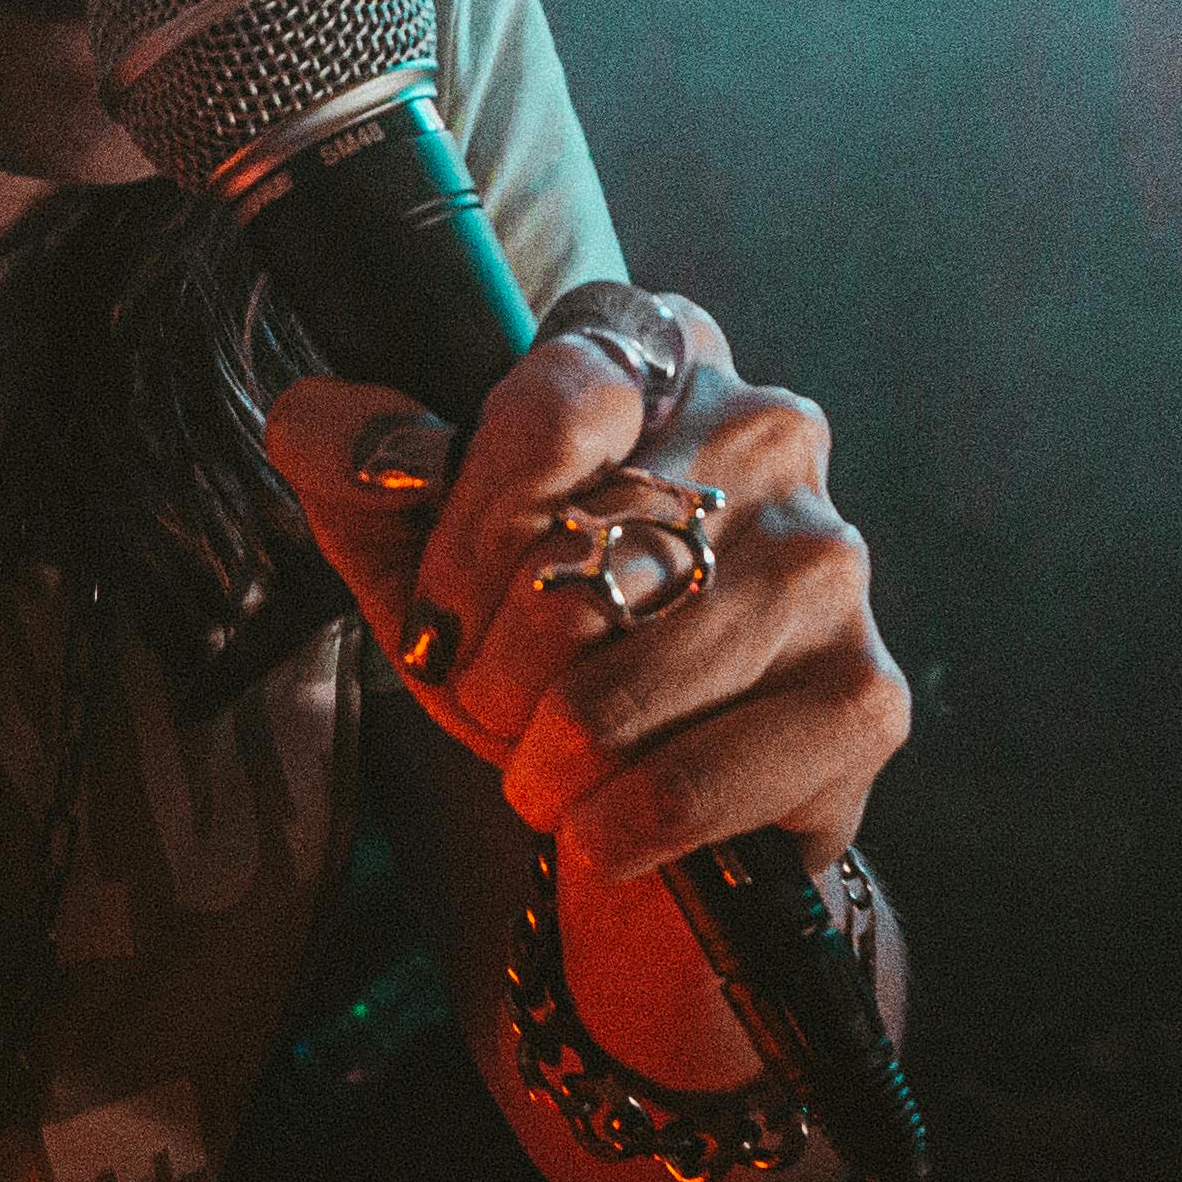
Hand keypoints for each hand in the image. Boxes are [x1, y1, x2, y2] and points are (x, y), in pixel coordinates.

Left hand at [260, 287, 910, 899]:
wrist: (642, 800)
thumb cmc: (529, 647)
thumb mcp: (415, 545)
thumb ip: (354, 463)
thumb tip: (318, 419)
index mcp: (659, 357)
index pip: (557, 401)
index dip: (470, 530)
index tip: (436, 613)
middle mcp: (768, 432)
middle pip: (577, 551)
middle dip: (494, 664)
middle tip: (494, 705)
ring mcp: (830, 560)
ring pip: (620, 678)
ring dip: (543, 756)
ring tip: (543, 768)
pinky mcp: (863, 693)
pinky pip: (687, 779)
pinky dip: (611, 824)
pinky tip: (601, 825)